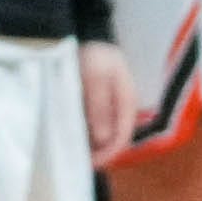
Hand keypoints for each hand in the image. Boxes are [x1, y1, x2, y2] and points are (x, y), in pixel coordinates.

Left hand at [79, 38, 137, 169]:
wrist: (86, 36)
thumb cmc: (94, 54)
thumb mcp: (96, 76)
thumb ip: (100, 106)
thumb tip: (103, 139)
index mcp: (127, 101)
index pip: (123, 136)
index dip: (109, 153)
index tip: (92, 164)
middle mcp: (122, 109)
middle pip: (115, 139)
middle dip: (100, 154)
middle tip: (79, 163)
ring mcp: (111, 108)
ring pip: (105, 136)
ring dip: (92, 147)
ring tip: (74, 156)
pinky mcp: (99, 107)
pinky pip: (96, 127)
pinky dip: (87, 136)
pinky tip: (74, 141)